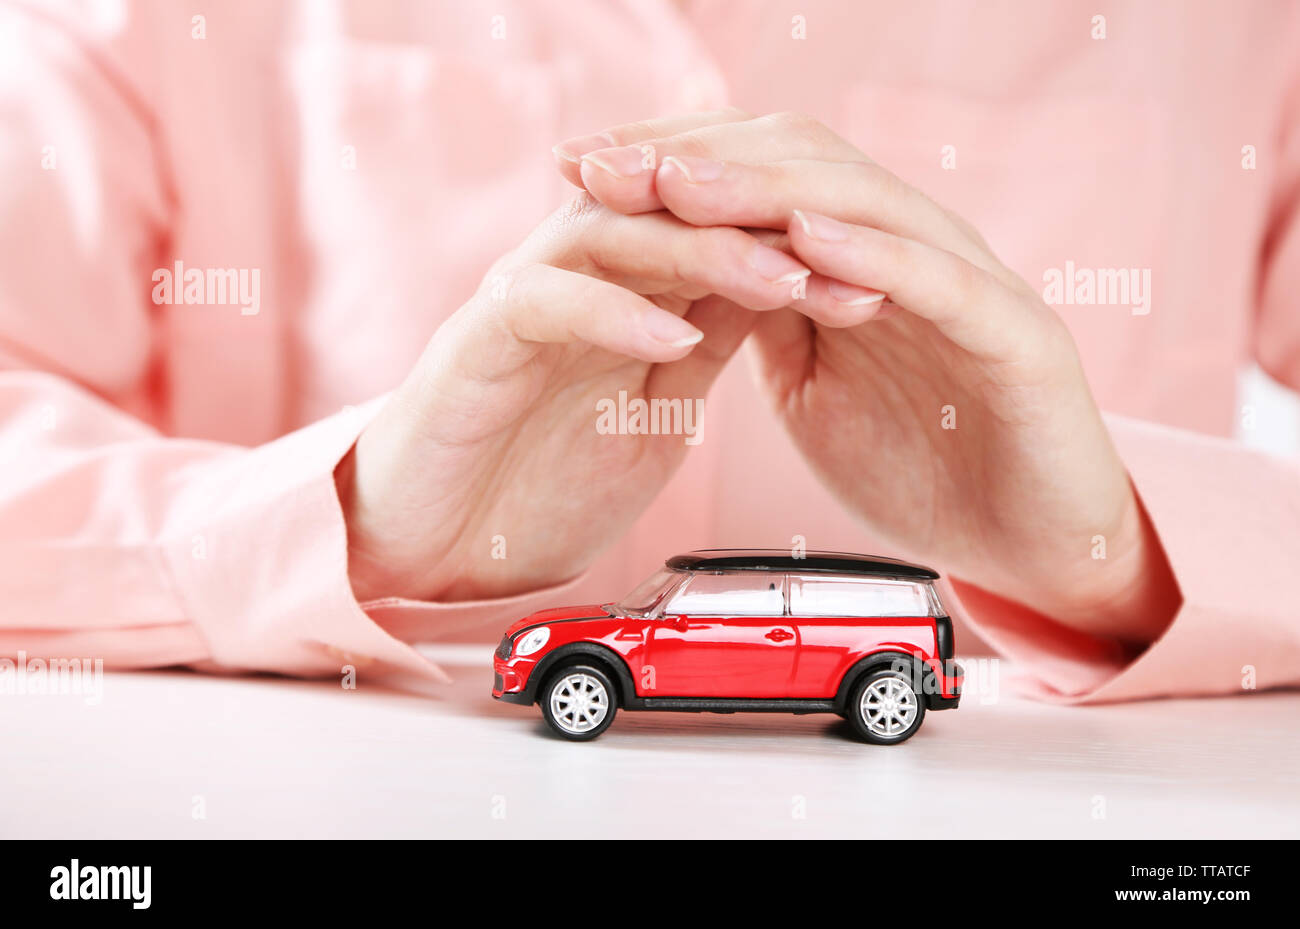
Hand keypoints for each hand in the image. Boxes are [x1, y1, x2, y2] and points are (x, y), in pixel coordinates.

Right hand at [335, 186, 811, 601]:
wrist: (428, 543)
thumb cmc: (534, 483)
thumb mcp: (651, 419)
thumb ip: (702, 354)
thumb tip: (784, 302)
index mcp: (619, 295)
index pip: (714, 239)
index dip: (797, 250)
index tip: (880, 280)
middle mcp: (573, 280)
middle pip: (673, 215)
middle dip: (769, 234)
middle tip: (852, 262)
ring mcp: (523, 301)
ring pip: (614, 233)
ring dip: (702, 252)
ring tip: (781, 281)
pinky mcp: (476, 340)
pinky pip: (545, 301)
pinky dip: (613, 310)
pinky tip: (674, 332)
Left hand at [557, 111, 1179, 643]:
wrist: (1030, 545)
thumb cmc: (924, 466)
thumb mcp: (812, 387)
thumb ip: (764, 320)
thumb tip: (687, 268)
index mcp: (860, 260)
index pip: (761, 175)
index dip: (670, 163)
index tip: (580, 170)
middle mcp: (914, 249)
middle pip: (804, 162)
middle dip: (696, 158)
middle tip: (605, 165)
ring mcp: (970, 285)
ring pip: (866, 201)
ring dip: (766, 186)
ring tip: (679, 181)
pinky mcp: (1019, 336)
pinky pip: (942, 279)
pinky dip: (872, 251)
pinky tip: (805, 234)